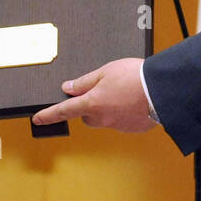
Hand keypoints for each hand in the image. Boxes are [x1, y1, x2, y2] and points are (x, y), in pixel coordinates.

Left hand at [31, 58, 154, 132]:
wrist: (163, 89)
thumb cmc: (135, 77)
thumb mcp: (105, 71)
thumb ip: (84, 82)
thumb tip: (68, 88)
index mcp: (92, 103)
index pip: (64, 111)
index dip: (49, 115)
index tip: (38, 119)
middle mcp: (102, 118)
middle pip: (86, 116)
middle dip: (89, 106)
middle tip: (102, 90)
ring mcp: (117, 125)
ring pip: (104, 118)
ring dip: (108, 108)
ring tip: (124, 92)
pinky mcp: (132, 128)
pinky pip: (121, 121)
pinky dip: (123, 113)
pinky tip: (133, 101)